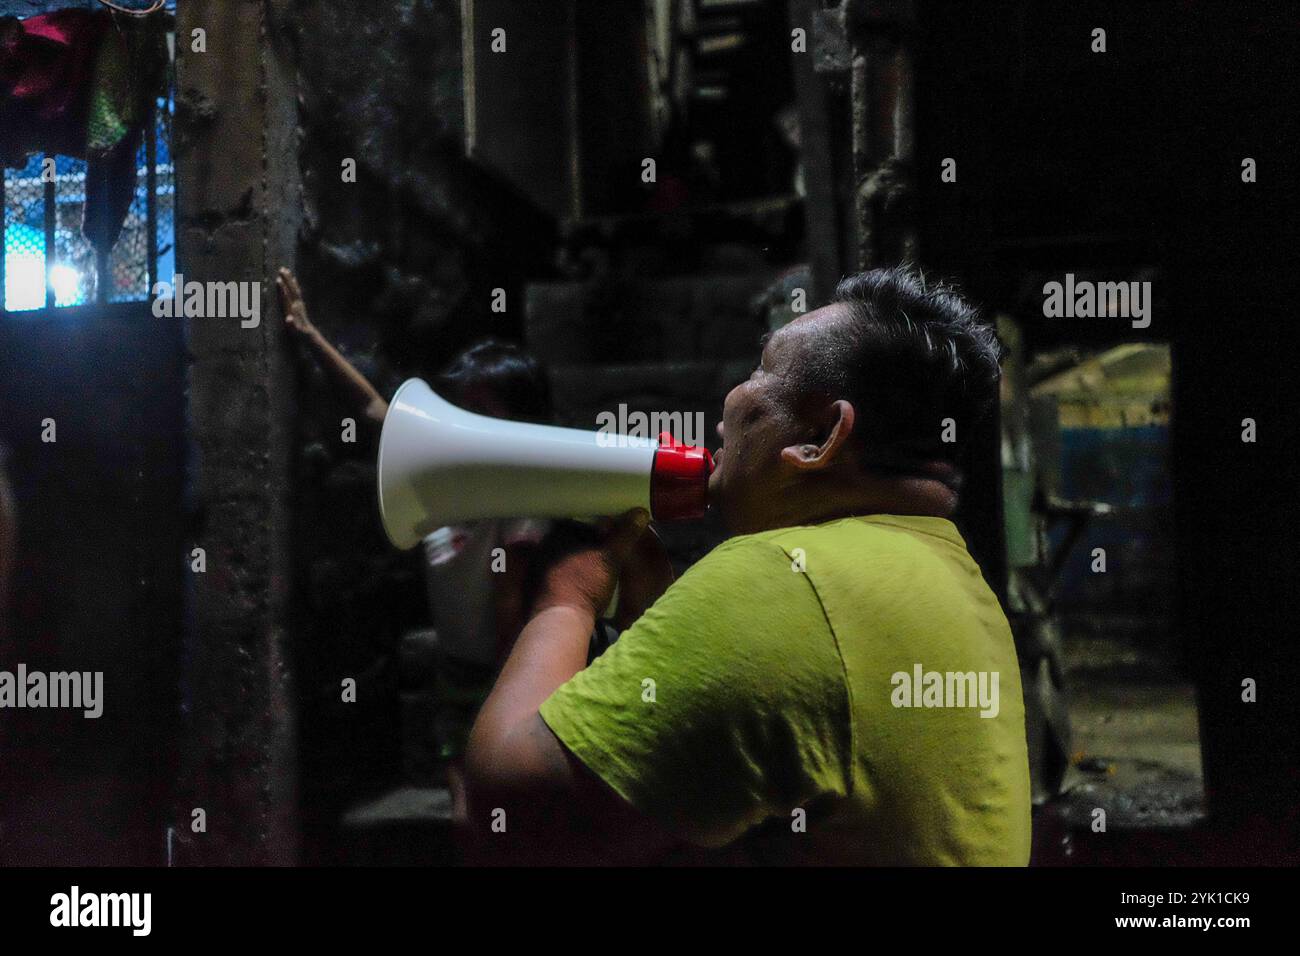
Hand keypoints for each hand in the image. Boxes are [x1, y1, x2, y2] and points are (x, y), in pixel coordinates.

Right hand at [276, 267, 315, 337]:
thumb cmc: (299, 333)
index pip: (287, 297)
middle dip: (286, 279)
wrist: (308, 333)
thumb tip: (288, 319)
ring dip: (290, 279)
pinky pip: (297, 291)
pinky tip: (294, 279)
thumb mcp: (295, 330)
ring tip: (286, 270)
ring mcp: (299, 303)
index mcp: (293, 309)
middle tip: (281, 269)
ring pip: (295, 288)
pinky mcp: (300, 304)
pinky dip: (295, 284)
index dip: (282, 288)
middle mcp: (297, 304)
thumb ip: (292, 324)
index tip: (278, 279)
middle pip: (291, 289)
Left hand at [532, 509, 651, 619]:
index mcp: (557, 535)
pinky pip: (553, 579)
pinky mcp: (534, 590)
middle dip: (584, 548)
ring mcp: (535, 570)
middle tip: (603, 558)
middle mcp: (542, 548)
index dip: (595, 530)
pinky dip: (565, 582)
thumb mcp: (611, 558)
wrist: (561, 621)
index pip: (577, 524)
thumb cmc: (585, 584)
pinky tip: (578, 591)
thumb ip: (624, 535)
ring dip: (574, 566)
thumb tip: (640, 513)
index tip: (608, 538)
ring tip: (592, 575)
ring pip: (560, 562)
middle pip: (568, 543)